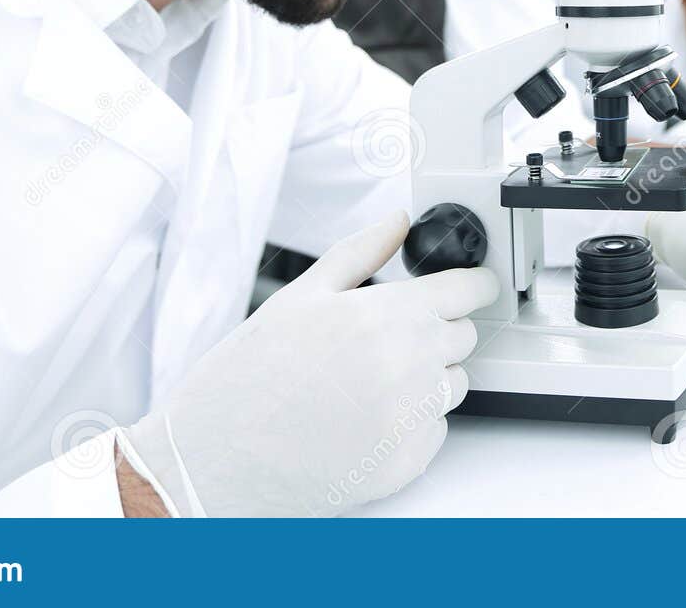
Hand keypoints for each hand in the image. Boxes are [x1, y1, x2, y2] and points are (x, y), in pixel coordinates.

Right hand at [118, 213, 496, 516]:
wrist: (214, 457)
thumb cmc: (247, 378)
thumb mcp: (300, 297)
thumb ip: (360, 253)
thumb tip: (399, 221)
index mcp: (387, 316)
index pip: (469, 291)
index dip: (471, 285)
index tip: (469, 287)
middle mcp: (410, 368)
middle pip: (464, 336)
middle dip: (436, 331)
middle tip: (384, 339)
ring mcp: (411, 421)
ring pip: (452, 385)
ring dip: (426, 378)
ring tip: (364, 383)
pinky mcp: (406, 465)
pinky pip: (434, 431)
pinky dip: (412, 423)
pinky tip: (363, 419)